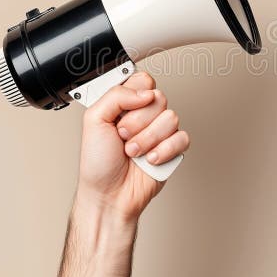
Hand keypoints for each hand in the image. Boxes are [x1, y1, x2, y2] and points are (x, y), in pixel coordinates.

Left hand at [75, 71, 189, 222]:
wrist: (109, 195)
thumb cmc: (98, 162)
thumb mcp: (93, 120)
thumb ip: (116, 96)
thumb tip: (144, 92)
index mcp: (125, 104)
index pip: (144, 80)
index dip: (136, 93)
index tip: (124, 109)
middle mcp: (144, 115)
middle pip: (159, 98)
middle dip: (137, 122)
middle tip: (123, 136)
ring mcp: (160, 132)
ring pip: (171, 118)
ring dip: (148, 139)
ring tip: (133, 152)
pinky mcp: (173, 149)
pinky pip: (182, 138)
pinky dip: (164, 151)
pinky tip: (150, 160)